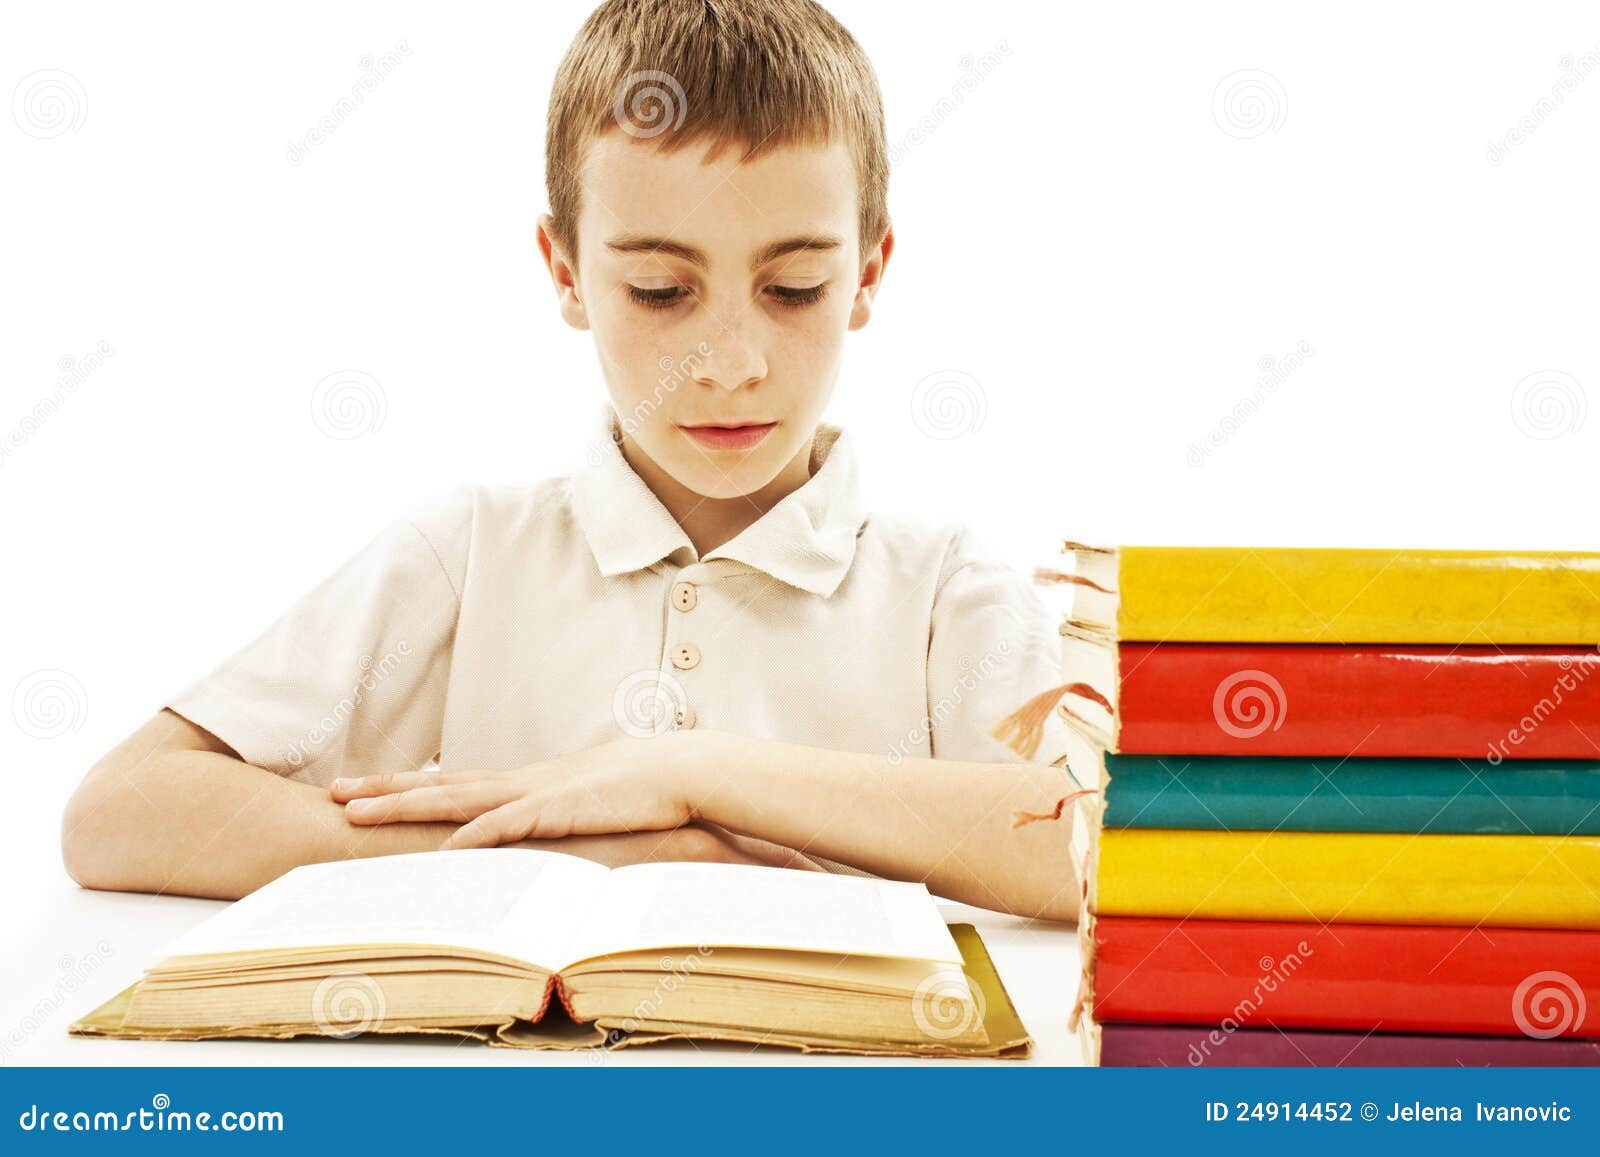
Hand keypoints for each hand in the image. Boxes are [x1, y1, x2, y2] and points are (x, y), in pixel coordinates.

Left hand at [330, 734, 698, 849]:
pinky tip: (441, 847)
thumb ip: (558, 818)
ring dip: (404, 806)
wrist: (682, 771)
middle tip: (334, 793)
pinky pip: (506, 824)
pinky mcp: (559, 808)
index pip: (455, 781)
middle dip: (384, 790)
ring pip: (456, 798)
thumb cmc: (641, 791)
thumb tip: (540, 836)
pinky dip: (472, 835)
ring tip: (356, 813)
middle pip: (439, 784)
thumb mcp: (588, 806)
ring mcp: (535, 792)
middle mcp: (520, 781)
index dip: (409, 785)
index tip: (367, 788)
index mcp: (526, 782)